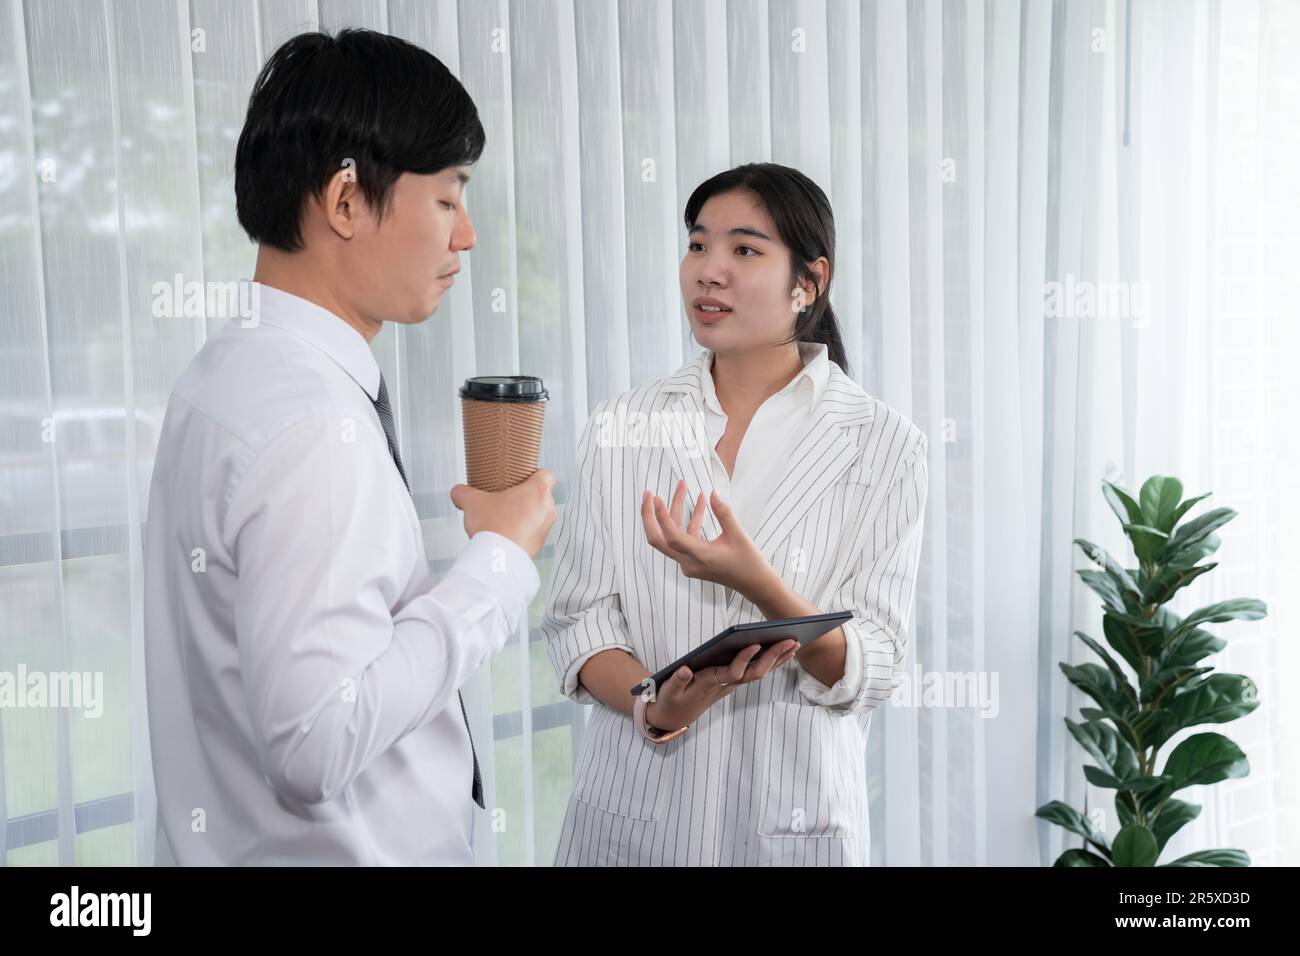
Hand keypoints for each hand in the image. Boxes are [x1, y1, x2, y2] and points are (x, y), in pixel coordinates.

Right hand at [450, 469, 556, 557]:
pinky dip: (522, 532)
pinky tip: (505, 534)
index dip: (534, 474)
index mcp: (538, 491)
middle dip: (525, 497)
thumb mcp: (472, 502)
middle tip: (507, 499)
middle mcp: (547, 509)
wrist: (497, 559)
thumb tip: (458, 492)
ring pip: (538, 515)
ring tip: (504, 518)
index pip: (546, 474)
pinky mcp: (540, 545)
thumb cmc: (493, 527)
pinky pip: (533, 533)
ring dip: (525, 515)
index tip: (521, 478)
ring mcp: (545, 529)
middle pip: (541, 495)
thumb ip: (463, 492)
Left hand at [641, 479, 772, 595]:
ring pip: (672, 535)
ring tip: (683, 486)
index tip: (657, 498)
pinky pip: (684, 538)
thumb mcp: (738, 536)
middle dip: (650, 516)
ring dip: (675, 511)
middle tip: (649, 494)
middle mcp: (689, 562)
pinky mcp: (693, 560)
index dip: (662, 517)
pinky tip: (699, 501)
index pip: (672, 537)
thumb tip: (713, 493)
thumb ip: (724, 514)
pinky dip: (688, 520)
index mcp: (700, 557)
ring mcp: (689, 563)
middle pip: (658, 540)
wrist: (754, 584)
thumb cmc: (748, 562)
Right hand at [644, 640, 799, 729]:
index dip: (744, 659)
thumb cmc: (671, 700)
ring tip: (794, 643)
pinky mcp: (732, 682)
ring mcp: (730, 685)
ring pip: (758, 673)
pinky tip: (782, 653)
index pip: (732, 673)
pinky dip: (770, 663)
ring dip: (777, 660)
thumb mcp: (668, 691)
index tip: (755, 644)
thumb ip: (676, 681)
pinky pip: (754, 672)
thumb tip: (683, 670)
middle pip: (753, 673)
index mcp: (709, 684)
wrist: (674, 717)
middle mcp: (724, 685)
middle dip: (772, 657)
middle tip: (790, 641)